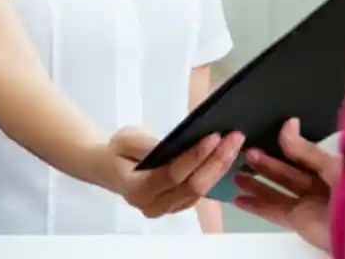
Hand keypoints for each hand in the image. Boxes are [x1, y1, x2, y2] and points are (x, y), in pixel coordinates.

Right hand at [101, 126, 243, 218]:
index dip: (196, 156)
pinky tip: (227, 155)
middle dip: (217, 161)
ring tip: (235, 142)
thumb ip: (149, 144)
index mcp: (138, 190)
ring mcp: (168, 209)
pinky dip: (215, 173)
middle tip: (235, 137)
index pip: (174, 174)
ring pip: (201, 191)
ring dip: (221, 166)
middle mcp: (154, 206)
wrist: (108, 167)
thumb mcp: (127, 138)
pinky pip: (201, 191)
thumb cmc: (117, 150)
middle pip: (194, 187)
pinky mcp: (178, 205)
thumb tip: (177, 144)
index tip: (214, 136)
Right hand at [233, 118, 340, 252]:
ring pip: (277, 191)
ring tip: (238, 174)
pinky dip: (256, 206)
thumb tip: (288, 125)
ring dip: (258, 183)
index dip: (287, 145)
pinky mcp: (300, 221)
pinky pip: (274, 212)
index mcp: (333, 169)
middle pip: (287, 173)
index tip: (270, 133)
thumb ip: (305, 149)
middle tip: (248, 153)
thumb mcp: (331, 164)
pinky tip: (241, 199)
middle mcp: (320, 187)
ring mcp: (308, 204)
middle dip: (267, 163)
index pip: (304, 154)